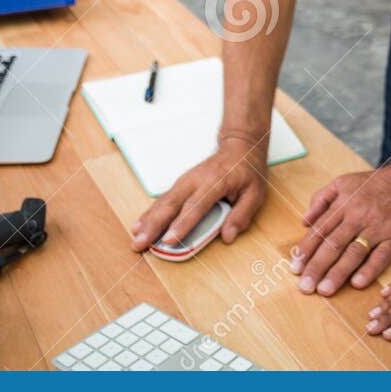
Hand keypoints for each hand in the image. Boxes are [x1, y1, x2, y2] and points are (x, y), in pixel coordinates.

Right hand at [130, 134, 267, 251]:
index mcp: (215, 181)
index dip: (182, 224)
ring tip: (135, 238)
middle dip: (154, 226)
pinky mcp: (180, 184)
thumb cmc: (247, 172)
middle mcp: (195, 180)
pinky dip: (150, 213)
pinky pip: (163, 200)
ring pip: (163, 202)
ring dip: (147, 220)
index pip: (197, 205)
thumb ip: (242, 215)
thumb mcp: (255, 193)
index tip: (169, 241)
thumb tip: (228, 237)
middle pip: (171, 204)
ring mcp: (185, 181)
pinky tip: (139, 225)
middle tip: (140, 243)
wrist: (239, 147)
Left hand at [290, 166, 390, 295]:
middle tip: (305, 287)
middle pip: (334, 244)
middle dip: (317, 267)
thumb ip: (321, 199)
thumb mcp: (343, 182)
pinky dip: (369, 270)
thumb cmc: (373, 184)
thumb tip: (304, 221)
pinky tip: (357, 283)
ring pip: (354, 252)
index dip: (306, 250)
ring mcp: (378, 228)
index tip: (295, 268)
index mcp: (343, 205)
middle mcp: (358, 217)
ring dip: (338, 273)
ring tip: (325, 290)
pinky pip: (381, 256)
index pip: (320, 230)